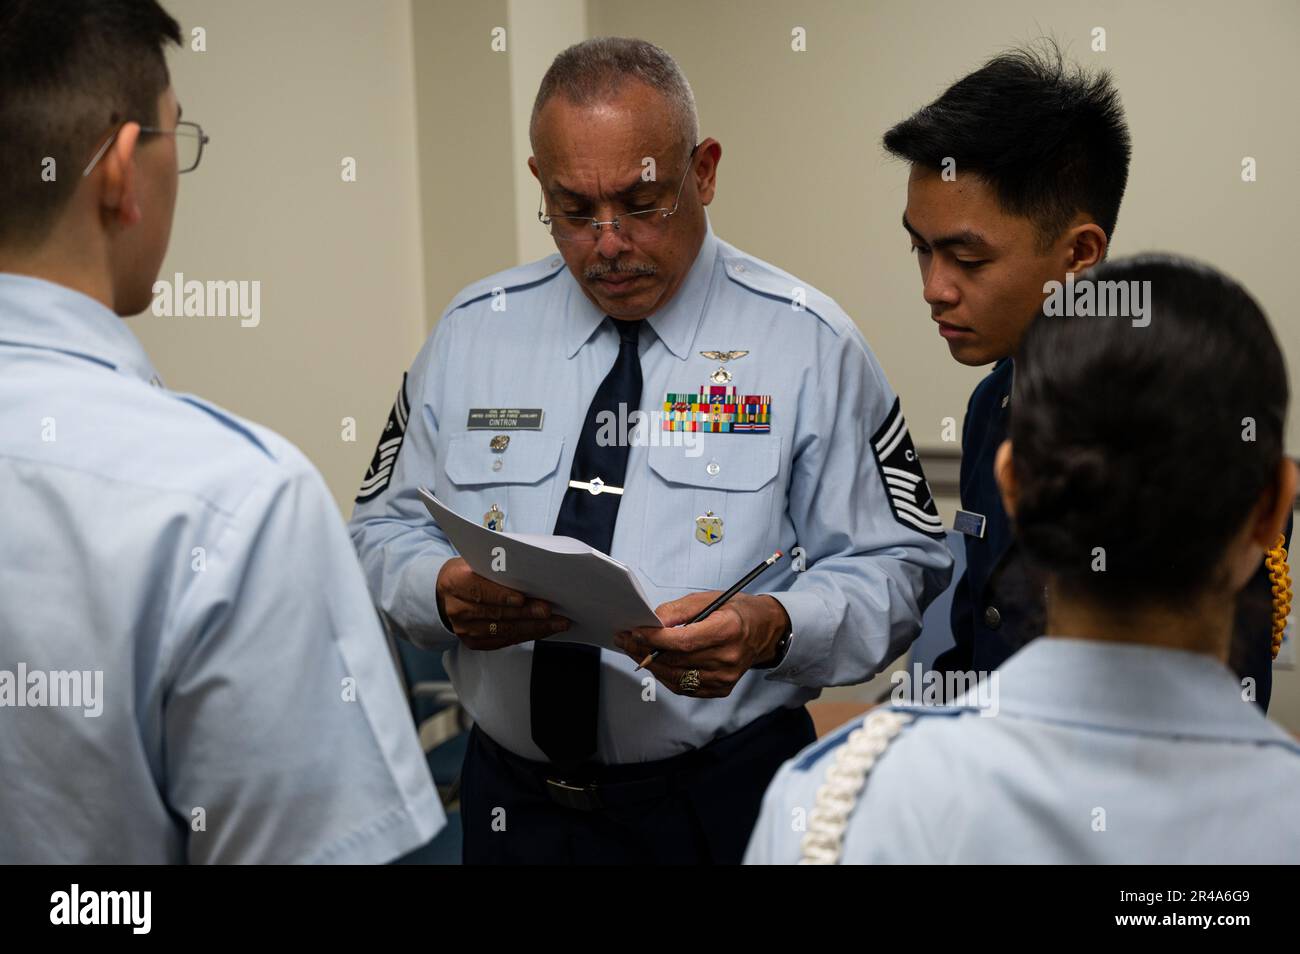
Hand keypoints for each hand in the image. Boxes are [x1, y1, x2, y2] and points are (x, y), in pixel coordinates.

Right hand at [436, 558, 568, 649]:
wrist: (445, 593)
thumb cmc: (468, 572)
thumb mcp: (475, 561)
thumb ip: (496, 567)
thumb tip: (531, 572)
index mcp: (455, 583)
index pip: (479, 591)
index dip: (501, 596)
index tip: (522, 599)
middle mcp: (457, 609)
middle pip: (496, 614)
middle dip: (526, 613)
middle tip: (549, 611)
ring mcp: (465, 629)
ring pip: (504, 631)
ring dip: (534, 628)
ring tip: (557, 623)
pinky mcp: (474, 642)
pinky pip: (504, 640)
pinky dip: (527, 635)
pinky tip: (544, 629)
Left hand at [613, 592, 789, 697]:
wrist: (766, 632)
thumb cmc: (736, 611)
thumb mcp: (709, 599)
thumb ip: (678, 611)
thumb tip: (651, 622)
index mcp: (728, 630)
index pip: (683, 641)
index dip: (654, 639)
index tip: (634, 631)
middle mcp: (728, 658)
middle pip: (677, 661)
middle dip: (645, 650)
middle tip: (625, 639)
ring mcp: (725, 678)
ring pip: (676, 677)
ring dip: (651, 664)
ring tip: (633, 650)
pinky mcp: (721, 689)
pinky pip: (685, 687)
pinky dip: (666, 675)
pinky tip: (655, 662)